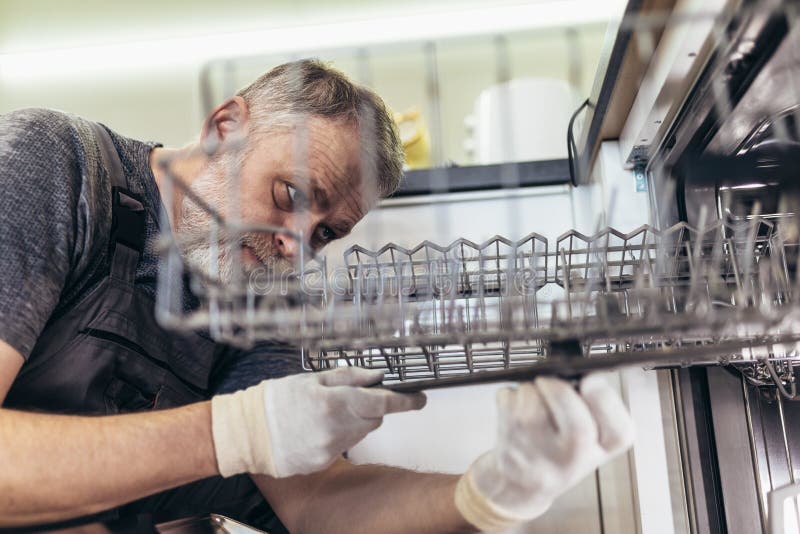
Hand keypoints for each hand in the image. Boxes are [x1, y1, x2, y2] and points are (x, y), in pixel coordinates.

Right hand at [211, 367, 425, 477]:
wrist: (247, 432)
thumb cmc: (278, 400)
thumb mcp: (313, 378)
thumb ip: (350, 377)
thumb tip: (379, 376)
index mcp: (335, 402)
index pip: (383, 403)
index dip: (406, 401)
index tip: (420, 398)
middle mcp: (336, 429)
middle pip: (374, 420)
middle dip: (371, 408)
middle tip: (352, 398)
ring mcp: (330, 449)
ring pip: (361, 434)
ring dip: (354, 422)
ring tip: (327, 412)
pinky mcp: (323, 463)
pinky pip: (343, 447)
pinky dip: (338, 436)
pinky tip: (317, 428)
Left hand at [455, 374, 633, 531]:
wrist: (522, 483)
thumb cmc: (559, 449)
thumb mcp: (590, 435)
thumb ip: (590, 403)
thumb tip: (569, 369)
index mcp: (602, 449)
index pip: (620, 432)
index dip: (605, 399)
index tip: (589, 382)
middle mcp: (574, 458)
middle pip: (576, 423)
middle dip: (559, 389)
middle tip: (548, 382)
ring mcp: (540, 455)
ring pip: (533, 400)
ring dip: (530, 389)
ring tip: (533, 402)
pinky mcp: (509, 445)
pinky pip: (508, 399)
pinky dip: (510, 395)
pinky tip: (515, 413)